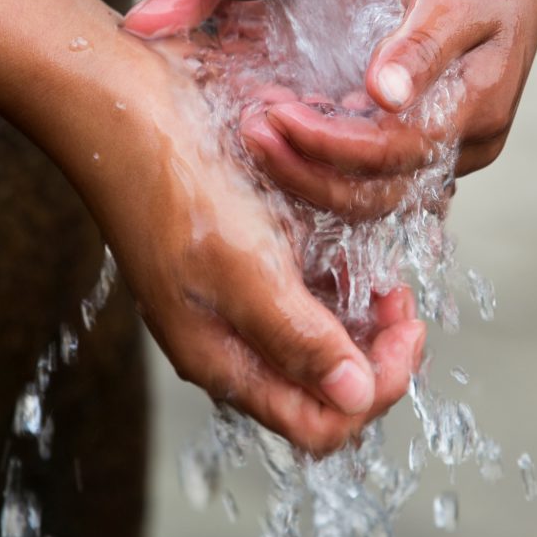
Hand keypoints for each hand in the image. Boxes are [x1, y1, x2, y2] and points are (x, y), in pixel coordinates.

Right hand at [58, 31, 425, 453]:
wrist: (130, 114)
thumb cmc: (176, 191)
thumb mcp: (244, 271)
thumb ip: (299, 339)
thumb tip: (355, 397)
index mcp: (224, 360)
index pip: (319, 422)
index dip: (376, 388)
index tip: (407, 328)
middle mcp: (230, 338)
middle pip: (321, 384)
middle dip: (374, 351)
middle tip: (400, 299)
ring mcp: (233, 296)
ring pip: (314, 336)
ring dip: (357, 315)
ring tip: (380, 274)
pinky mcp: (237, 255)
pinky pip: (296, 286)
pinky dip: (332, 276)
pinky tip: (346, 245)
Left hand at [255, 0, 536, 198]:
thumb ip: (419, 48)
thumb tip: (381, 96)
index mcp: (476, 112)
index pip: (388, 154)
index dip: (325, 145)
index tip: (272, 116)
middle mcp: (465, 142)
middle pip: (377, 192)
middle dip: (307, 172)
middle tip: (253, 134)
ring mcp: (451, 141)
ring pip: (373, 186)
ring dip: (313, 168)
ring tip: (261, 127)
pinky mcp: (431, 129)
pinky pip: (376, 162)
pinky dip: (330, 152)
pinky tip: (293, 119)